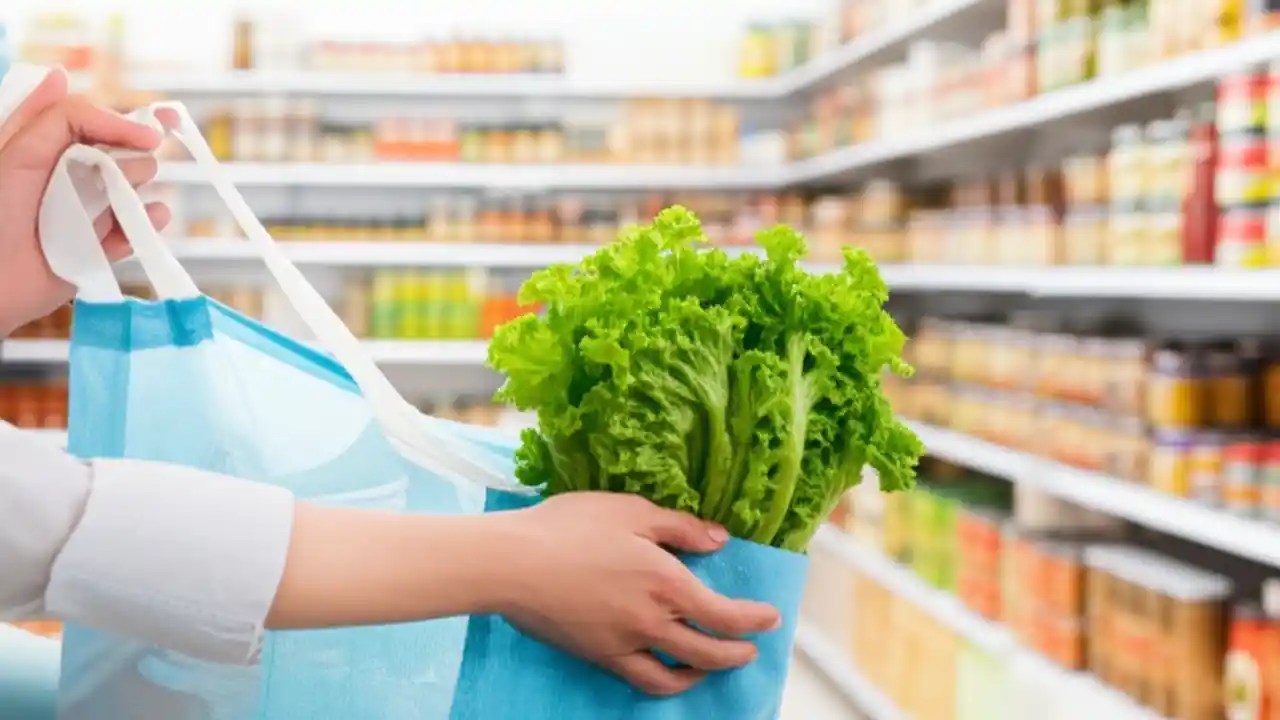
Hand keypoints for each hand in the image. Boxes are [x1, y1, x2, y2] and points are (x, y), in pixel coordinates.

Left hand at [0, 69, 170, 335]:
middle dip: (133, 156)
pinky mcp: (97, 250)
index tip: (150, 133)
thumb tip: (61, 73)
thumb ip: (47, 121)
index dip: (125, 122)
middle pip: (120, 155)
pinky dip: (145, 226)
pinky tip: (152, 218)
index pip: (93, 123)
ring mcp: (86, 215)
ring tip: (125, 196)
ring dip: (136, 189)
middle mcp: (69, 180)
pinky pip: (133, 234)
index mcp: (46, 152)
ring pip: (131, 192)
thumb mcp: (17, 156)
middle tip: (141, 158)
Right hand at [495, 493, 780, 695]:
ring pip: (677, 675)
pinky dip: (663, 680)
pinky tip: (664, 669)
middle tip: (750, 648)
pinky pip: (641, 679)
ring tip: (710, 665)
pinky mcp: (598, 655)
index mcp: (666, 581)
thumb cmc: (569, 527)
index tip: (770, 618)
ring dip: (704, 673)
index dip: (754, 620)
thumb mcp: (630, 510)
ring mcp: (624, 644)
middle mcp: (652, 621)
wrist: (512, 563)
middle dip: (738, 652)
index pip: (725, 614)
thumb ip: (679, 527)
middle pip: (710, 651)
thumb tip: (719, 539)